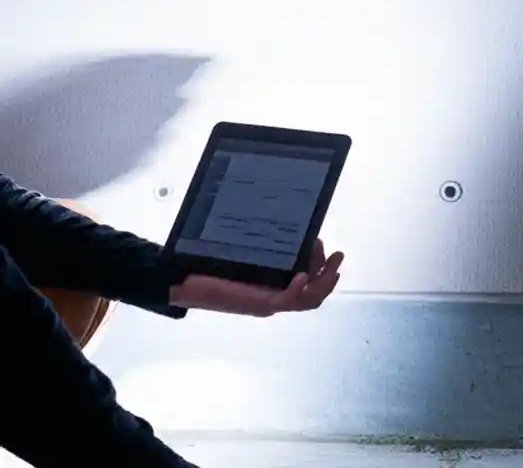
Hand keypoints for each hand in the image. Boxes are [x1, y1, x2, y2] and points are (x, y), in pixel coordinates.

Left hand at [169, 241, 344, 316]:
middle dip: (329, 276)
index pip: (305, 283)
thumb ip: (254, 244)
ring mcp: (267, 303)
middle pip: (314, 294)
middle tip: (338, 256)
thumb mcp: (238, 253)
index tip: (323, 246)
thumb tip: (268, 219)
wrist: (184, 283)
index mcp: (271, 287)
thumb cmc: (206, 268)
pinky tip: (302, 275)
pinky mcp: (259, 303)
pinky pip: (287, 301)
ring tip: (333, 264)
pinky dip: (299, 289)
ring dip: (324, 283)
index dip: (320, 268)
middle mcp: (273, 297)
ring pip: (308, 300)